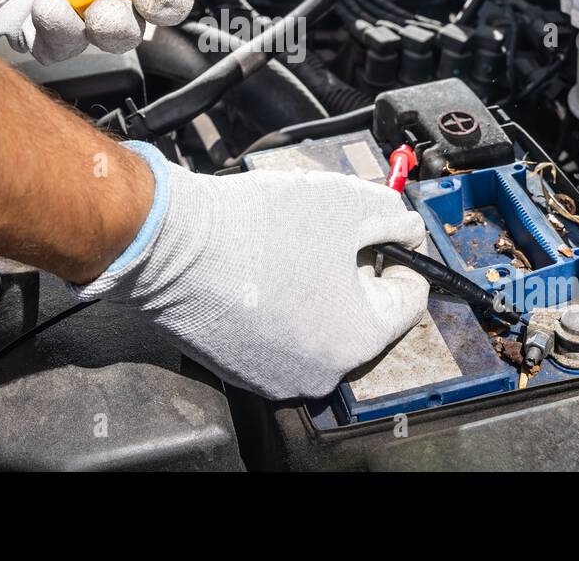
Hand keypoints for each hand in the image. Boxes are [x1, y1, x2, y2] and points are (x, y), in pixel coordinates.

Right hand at [74, 142, 430, 399]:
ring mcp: (278, 377)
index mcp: (359, 338)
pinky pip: (279, 334)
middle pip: (363, 312)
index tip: (378, 229)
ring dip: (315, 286)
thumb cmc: (255, 226)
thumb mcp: (346, 201)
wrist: (168, 244)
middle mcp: (323, 372)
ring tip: (286, 247)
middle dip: (352, 269)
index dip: (398, 252)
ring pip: (319, 322)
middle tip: (325, 231)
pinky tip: (259, 269)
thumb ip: (394, 215)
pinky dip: (278, 303)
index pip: (410, 296)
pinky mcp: (240, 370)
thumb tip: (406, 228)